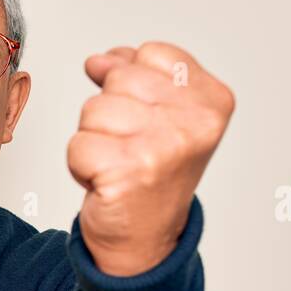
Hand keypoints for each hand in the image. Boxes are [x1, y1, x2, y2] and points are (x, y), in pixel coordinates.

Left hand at [67, 42, 233, 276]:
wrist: (144, 237)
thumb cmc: (151, 172)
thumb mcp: (159, 112)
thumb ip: (134, 73)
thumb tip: (98, 61)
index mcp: (212, 100)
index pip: (150, 53)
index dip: (133, 82)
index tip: (148, 119)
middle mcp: (194, 124)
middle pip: (118, 78)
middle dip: (111, 112)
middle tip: (131, 147)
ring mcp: (162, 149)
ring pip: (93, 110)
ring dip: (95, 138)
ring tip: (119, 163)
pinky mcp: (126, 173)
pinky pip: (77, 144)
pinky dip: (81, 165)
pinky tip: (106, 181)